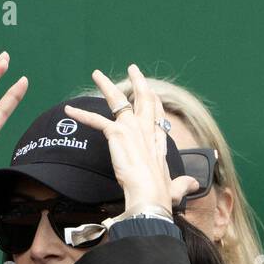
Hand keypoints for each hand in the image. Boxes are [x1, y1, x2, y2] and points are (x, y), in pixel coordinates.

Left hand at [64, 64, 197, 214]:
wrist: (149, 195)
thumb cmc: (161, 194)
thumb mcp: (176, 188)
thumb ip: (183, 185)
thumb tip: (194, 186)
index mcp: (159, 140)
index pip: (158, 115)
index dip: (155, 102)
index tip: (152, 92)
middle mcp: (147, 129)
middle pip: (144, 98)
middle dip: (138, 82)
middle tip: (133, 68)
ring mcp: (132, 128)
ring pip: (118, 100)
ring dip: (106, 85)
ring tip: (97, 73)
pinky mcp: (117, 133)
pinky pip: (95, 120)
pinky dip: (81, 114)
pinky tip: (69, 109)